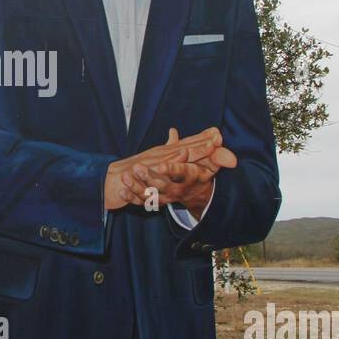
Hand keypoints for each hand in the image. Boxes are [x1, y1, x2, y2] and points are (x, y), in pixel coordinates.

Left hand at [104, 127, 230, 210]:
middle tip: (136, 167)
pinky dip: (132, 198)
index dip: (172, 169)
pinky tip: (121, 191)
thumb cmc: (201, 173)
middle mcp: (177, 189)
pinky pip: (143, 202)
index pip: (181, 173)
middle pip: (162, 185)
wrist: (196, 194)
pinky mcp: (156, 201)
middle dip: (148, 177)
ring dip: (136, 187)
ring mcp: (165, 197)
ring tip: (125, 177)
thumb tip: (217, 135)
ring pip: (150, 195)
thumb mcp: (211, 164)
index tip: (161, 165)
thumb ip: (215, 151)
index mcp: (189, 177)